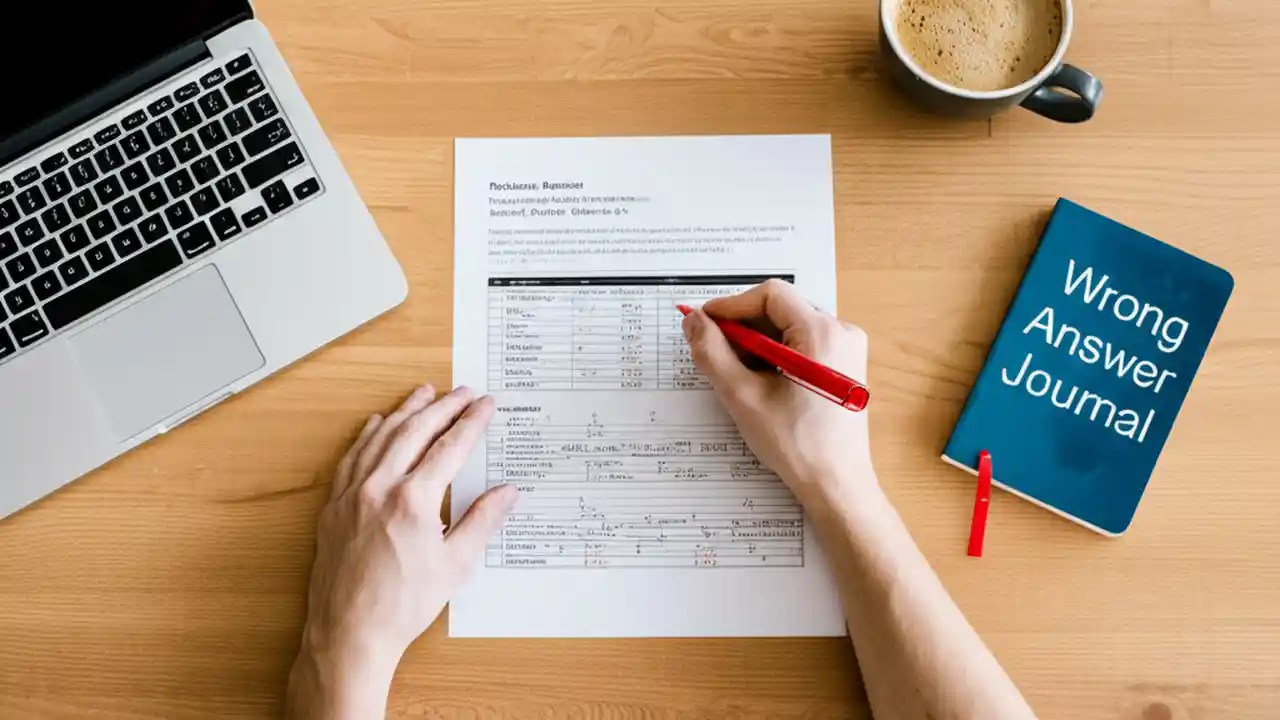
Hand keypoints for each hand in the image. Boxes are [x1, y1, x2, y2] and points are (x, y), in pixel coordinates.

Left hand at [287, 385, 517, 718]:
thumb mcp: (456, 565)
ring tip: (424, 393)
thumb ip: (482, 521)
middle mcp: (379, 489)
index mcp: (413, 501)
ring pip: (380, 437)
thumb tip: (507, 494)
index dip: (471, 423)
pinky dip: (367, 435)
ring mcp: (352, 495)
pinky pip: (351, 458)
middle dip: (442, 407)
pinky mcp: (334, 507)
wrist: (350, 632)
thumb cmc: (402, 605)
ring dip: (405, 411)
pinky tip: (377, 423)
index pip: (450, 448)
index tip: (485, 406)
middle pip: (415, 431)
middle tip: (462, 392)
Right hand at [683, 280, 875, 504]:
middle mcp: (841, 333)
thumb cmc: (798, 446)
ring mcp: (846, 349)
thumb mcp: (743, 396)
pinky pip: (802, 343)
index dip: (731, 306)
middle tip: (714, 351)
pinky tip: (760, 381)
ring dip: (757, 341)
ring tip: (737, 372)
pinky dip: (775, 353)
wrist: (836, 484)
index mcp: (822, 334)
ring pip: (789, 326)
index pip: (770, 295)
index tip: (704, 324)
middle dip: (743, 326)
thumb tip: (694, 323)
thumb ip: (712, 353)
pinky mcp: (843, 365)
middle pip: (780, 308)